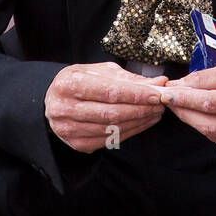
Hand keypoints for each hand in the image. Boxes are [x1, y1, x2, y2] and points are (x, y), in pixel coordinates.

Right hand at [44, 61, 168, 154]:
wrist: (54, 101)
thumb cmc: (80, 82)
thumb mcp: (100, 71)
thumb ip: (129, 78)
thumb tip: (160, 83)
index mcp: (68, 84)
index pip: (109, 91)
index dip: (136, 94)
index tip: (158, 93)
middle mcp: (64, 108)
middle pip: (112, 112)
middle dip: (141, 109)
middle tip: (161, 104)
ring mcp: (69, 129)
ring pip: (113, 128)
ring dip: (139, 121)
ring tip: (155, 112)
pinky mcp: (77, 144)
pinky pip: (110, 140)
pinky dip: (131, 131)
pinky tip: (142, 122)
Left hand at [157, 61, 215, 159]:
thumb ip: (207, 77)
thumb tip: (180, 85)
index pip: (211, 102)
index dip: (186, 99)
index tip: (167, 93)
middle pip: (207, 123)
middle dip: (183, 111)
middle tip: (168, 99)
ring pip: (210, 134)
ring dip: (191, 120)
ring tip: (182, 106)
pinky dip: (206, 128)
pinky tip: (203, 117)